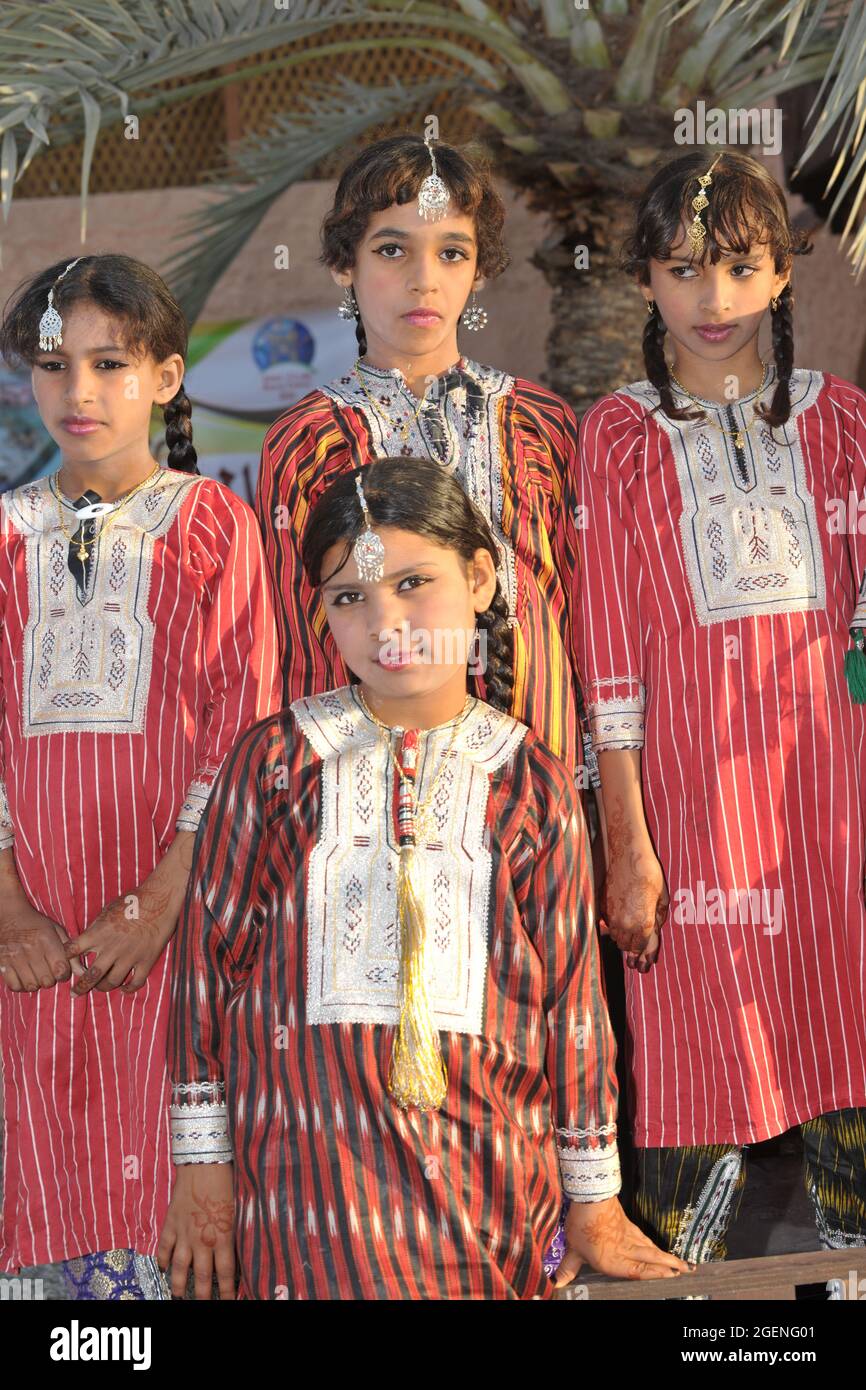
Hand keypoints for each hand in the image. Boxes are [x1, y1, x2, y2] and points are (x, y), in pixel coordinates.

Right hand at [0, 904, 84, 991]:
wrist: (10, 915)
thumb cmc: (37, 924)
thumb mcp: (57, 931)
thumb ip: (72, 951)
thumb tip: (82, 972)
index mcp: (47, 940)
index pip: (61, 970)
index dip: (64, 974)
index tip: (61, 971)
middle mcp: (31, 950)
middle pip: (47, 981)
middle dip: (50, 980)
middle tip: (48, 972)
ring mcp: (15, 957)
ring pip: (31, 985)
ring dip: (36, 984)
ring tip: (36, 975)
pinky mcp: (2, 963)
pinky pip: (14, 986)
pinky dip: (21, 986)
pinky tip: (24, 977)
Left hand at [65, 882, 176, 995]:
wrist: (159, 900)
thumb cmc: (132, 901)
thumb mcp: (107, 910)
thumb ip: (95, 929)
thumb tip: (85, 942)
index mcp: (99, 934)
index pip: (73, 951)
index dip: (65, 959)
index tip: (64, 965)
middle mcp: (112, 948)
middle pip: (91, 976)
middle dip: (81, 987)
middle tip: (75, 993)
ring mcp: (130, 956)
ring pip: (112, 982)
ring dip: (104, 988)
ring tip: (100, 988)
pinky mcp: (146, 960)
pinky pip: (135, 982)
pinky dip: (129, 989)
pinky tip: (124, 989)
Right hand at [158, 1163, 235, 1299]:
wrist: (203, 1163)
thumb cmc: (226, 1182)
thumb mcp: (237, 1210)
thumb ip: (233, 1233)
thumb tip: (236, 1251)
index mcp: (222, 1237)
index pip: (225, 1273)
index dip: (227, 1291)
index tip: (230, 1300)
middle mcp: (202, 1240)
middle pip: (202, 1277)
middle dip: (204, 1296)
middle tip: (204, 1304)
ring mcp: (183, 1234)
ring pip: (180, 1268)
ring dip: (180, 1285)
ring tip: (179, 1295)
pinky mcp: (170, 1224)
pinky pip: (164, 1247)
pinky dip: (163, 1260)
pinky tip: (164, 1268)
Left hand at [553, 1195, 692, 1285]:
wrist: (591, 1197)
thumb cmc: (582, 1225)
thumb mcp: (573, 1249)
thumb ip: (569, 1268)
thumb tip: (557, 1284)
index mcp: (613, 1261)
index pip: (637, 1272)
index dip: (655, 1275)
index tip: (671, 1277)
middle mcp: (625, 1251)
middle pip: (651, 1260)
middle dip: (669, 1266)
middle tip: (686, 1270)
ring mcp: (629, 1236)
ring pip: (651, 1248)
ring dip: (666, 1256)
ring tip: (681, 1262)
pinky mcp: (628, 1225)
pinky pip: (645, 1238)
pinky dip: (654, 1244)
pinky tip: (657, 1247)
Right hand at [600, 849, 667, 966]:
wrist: (627, 855)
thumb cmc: (649, 874)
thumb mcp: (662, 898)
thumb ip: (658, 918)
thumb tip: (655, 928)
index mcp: (644, 923)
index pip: (643, 948)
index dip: (645, 956)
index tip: (646, 965)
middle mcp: (626, 924)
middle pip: (627, 946)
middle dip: (634, 949)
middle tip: (638, 954)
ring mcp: (612, 916)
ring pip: (616, 938)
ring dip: (624, 939)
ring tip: (630, 938)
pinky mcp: (603, 907)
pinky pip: (608, 925)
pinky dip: (614, 928)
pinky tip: (620, 922)